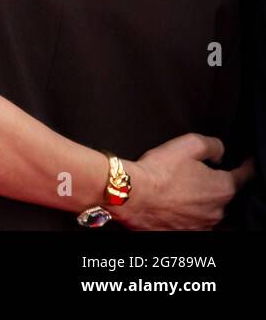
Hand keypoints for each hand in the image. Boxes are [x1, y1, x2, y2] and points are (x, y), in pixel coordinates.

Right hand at [118, 134, 251, 229]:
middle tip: (196, 175)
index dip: (246, 166)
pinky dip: (188, 215)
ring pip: (209, 211)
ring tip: (181, 192)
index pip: (245, 176)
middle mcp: (217, 211)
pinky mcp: (185, 234)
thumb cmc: (158, 171)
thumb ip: (212, 145)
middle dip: (215, 185)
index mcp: (223, 188)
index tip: (245, 163)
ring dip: (201, 202)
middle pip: (225, 195)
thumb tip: (219, 153)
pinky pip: (194, 223)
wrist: (130, 194)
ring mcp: (202, 225)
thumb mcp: (188, 143)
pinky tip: (174, 206)